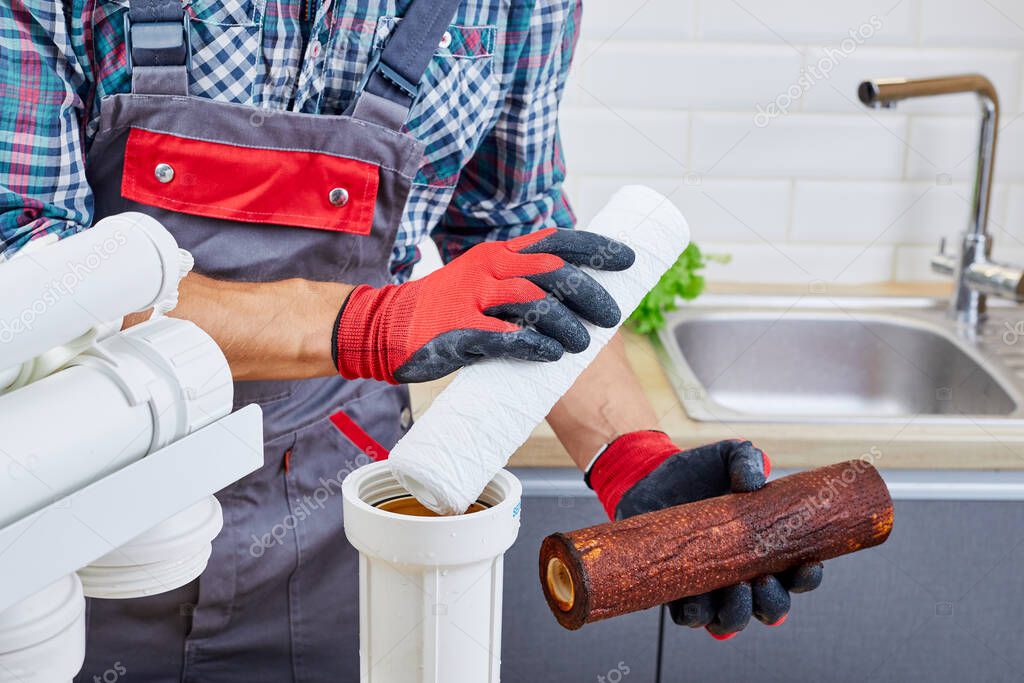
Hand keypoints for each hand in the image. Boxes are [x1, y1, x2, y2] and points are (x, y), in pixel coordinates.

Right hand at [333, 228, 634, 382]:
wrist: (386, 327)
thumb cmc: (444, 310)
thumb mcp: (483, 282)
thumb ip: (521, 284)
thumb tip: (575, 299)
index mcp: (500, 253)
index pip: (557, 241)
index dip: (596, 248)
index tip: (627, 260)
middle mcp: (489, 269)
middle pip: (553, 271)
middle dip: (590, 292)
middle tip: (611, 316)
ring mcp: (473, 300)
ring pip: (534, 301)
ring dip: (566, 323)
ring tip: (583, 344)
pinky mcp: (460, 332)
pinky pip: (504, 336)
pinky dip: (533, 345)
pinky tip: (551, 354)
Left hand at [587, 431, 823, 638]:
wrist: (650, 474)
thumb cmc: (698, 470)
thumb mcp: (728, 456)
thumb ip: (746, 459)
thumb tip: (752, 482)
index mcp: (763, 549)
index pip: (795, 576)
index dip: (806, 578)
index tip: (807, 565)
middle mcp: (740, 575)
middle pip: (769, 609)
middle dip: (773, 603)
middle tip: (764, 580)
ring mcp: (708, 586)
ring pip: (731, 621)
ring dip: (739, 613)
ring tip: (737, 588)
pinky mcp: (674, 590)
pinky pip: (689, 617)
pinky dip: (697, 614)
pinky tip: (699, 599)